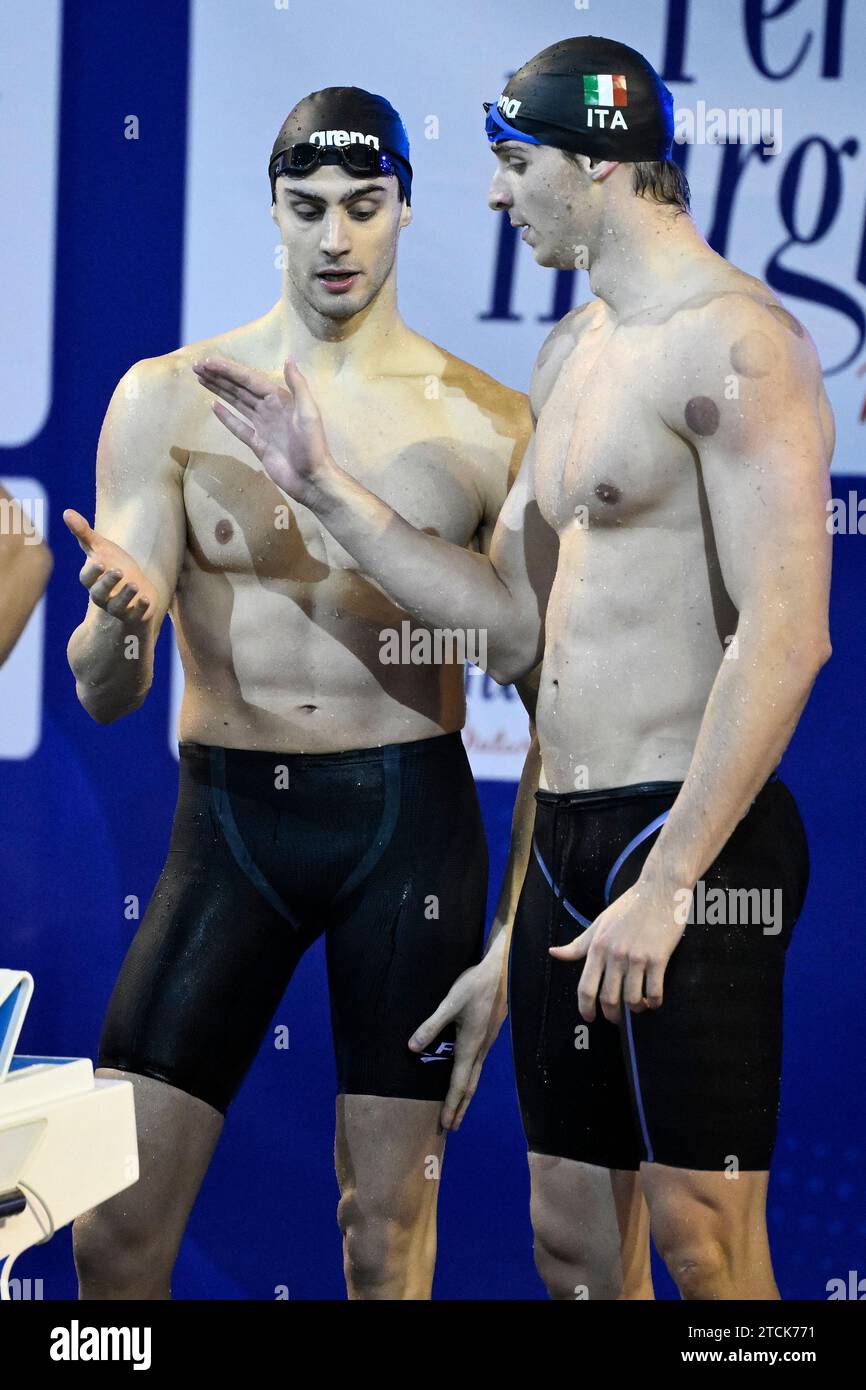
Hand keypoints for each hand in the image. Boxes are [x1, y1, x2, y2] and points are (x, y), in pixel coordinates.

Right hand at [63, 510, 156, 625]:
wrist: (136, 592)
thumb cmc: (115, 566)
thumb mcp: (101, 549)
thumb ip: (84, 534)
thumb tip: (66, 512)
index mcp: (92, 581)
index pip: (87, 578)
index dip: (92, 571)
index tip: (99, 561)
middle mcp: (102, 596)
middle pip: (99, 593)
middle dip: (108, 582)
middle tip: (119, 571)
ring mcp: (118, 608)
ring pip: (118, 606)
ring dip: (126, 596)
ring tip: (135, 584)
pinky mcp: (134, 615)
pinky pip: (136, 614)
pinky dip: (141, 607)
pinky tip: (147, 598)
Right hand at [191, 355, 332, 503]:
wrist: (311, 479)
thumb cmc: (312, 446)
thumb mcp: (309, 412)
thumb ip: (298, 385)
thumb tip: (288, 359)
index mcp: (280, 399)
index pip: (249, 379)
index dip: (229, 370)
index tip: (209, 361)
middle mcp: (269, 409)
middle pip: (240, 388)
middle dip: (219, 376)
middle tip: (197, 366)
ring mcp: (262, 426)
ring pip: (237, 403)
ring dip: (220, 390)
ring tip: (201, 379)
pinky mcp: (257, 444)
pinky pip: (238, 427)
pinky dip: (226, 417)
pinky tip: (213, 406)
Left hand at [408, 946, 507, 1130]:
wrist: (501, 972)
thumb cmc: (474, 986)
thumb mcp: (449, 1003)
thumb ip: (431, 1026)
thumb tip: (411, 1047)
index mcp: (470, 1045)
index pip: (459, 1082)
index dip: (451, 1104)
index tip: (446, 1123)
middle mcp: (480, 1050)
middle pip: (470, 1086)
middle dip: (460, 1107)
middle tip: (452, 1128)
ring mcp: (487, 1044)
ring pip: (475, 1076)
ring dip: (465, 1096)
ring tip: (458, 1110)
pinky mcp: (488, 1036)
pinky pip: (478, 1065)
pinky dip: (470, 1080)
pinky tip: (466, 1077)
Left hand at [549, 879, 686, 1023]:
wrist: (659, 890)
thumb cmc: (629, 907)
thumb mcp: (599, 924)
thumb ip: (578, 944)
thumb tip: (553, 953)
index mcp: (597, 947)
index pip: (585, 988)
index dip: (585, 1009)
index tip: (589, 1018)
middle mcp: (614, 955)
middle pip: (608, 999)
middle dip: (611, 1015)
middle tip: (615, 1018)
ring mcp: (636, 958)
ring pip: (632, 999)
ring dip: (635, 1009)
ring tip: (637, 1006)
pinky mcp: (658, 959)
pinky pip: (654, 992)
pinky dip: (653, 1002)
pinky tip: (653, 1000)